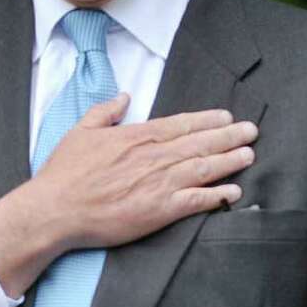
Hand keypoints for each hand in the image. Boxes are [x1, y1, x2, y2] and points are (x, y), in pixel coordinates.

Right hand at [0, 97, 257, 296]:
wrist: (55, 209)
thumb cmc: (64, 173)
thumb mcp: (80, 132)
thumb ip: (105, 112)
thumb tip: (123, 96)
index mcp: (137, 137)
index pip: (181, 124)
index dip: (207, 120)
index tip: (226, 116)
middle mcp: (153, 157)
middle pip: (200, 143)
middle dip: (229, 136)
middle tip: (251, 131)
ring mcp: (159, 184)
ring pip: (204, 168)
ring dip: (230, 161)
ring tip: (249, 155)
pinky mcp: (159, 210)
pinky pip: (196, 201)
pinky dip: (217, 196)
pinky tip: (233, 192)